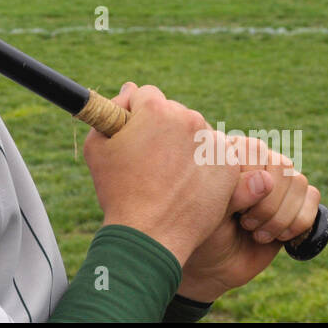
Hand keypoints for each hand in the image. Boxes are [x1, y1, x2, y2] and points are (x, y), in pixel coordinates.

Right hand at [83, 83, 242, 265]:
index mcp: (156, 109)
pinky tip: (187, 185)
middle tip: (150, 160)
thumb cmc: (119, 192)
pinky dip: (204, 166)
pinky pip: (215, 155)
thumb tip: (128, 91)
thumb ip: (109, 113)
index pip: (146, 95)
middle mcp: (189, 119)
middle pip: (174, 112)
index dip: (136, 114)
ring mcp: (212, 142)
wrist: (150, 236)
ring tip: (169, 176)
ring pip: (196, 133)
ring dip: (185, 146)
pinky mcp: (229, 166)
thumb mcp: (98, 148)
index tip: (133, 134)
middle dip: (162, 129)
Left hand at [178, 139, 320, 300]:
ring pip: (298, 181)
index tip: (236, 209)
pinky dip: (299, 221)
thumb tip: (265, 180)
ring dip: (280, 216)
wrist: (215, 262)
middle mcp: (257, 162)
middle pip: (282, 166)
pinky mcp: (296, 201)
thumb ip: (234, 194)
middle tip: (246, 224)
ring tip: (257, 234)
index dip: (250, 180)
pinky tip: (278, 236)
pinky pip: (313, 197)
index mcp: (230, 154)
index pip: (255, 149)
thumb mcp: (211, 214)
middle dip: (267, 204)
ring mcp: (278, 181)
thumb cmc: (205, 233)